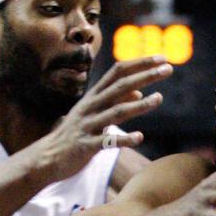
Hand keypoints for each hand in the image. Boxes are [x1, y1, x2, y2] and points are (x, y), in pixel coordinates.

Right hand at [38, 56, 173, 181]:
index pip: (118, 72)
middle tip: (168, 68)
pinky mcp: (85, 146)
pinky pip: (106, 141)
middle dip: (145, 76)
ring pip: (116, 111)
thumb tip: (139, 90)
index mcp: (94, 96)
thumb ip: (116, 101)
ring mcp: (87, 125)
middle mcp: (91, 106)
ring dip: (139, 104)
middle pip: (120, 86)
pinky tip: (140, 138)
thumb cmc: (76, 135)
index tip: (161, 57)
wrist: (48, 158)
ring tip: (159, 98)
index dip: (140, 63)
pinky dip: (124, 139)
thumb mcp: (95, 113)